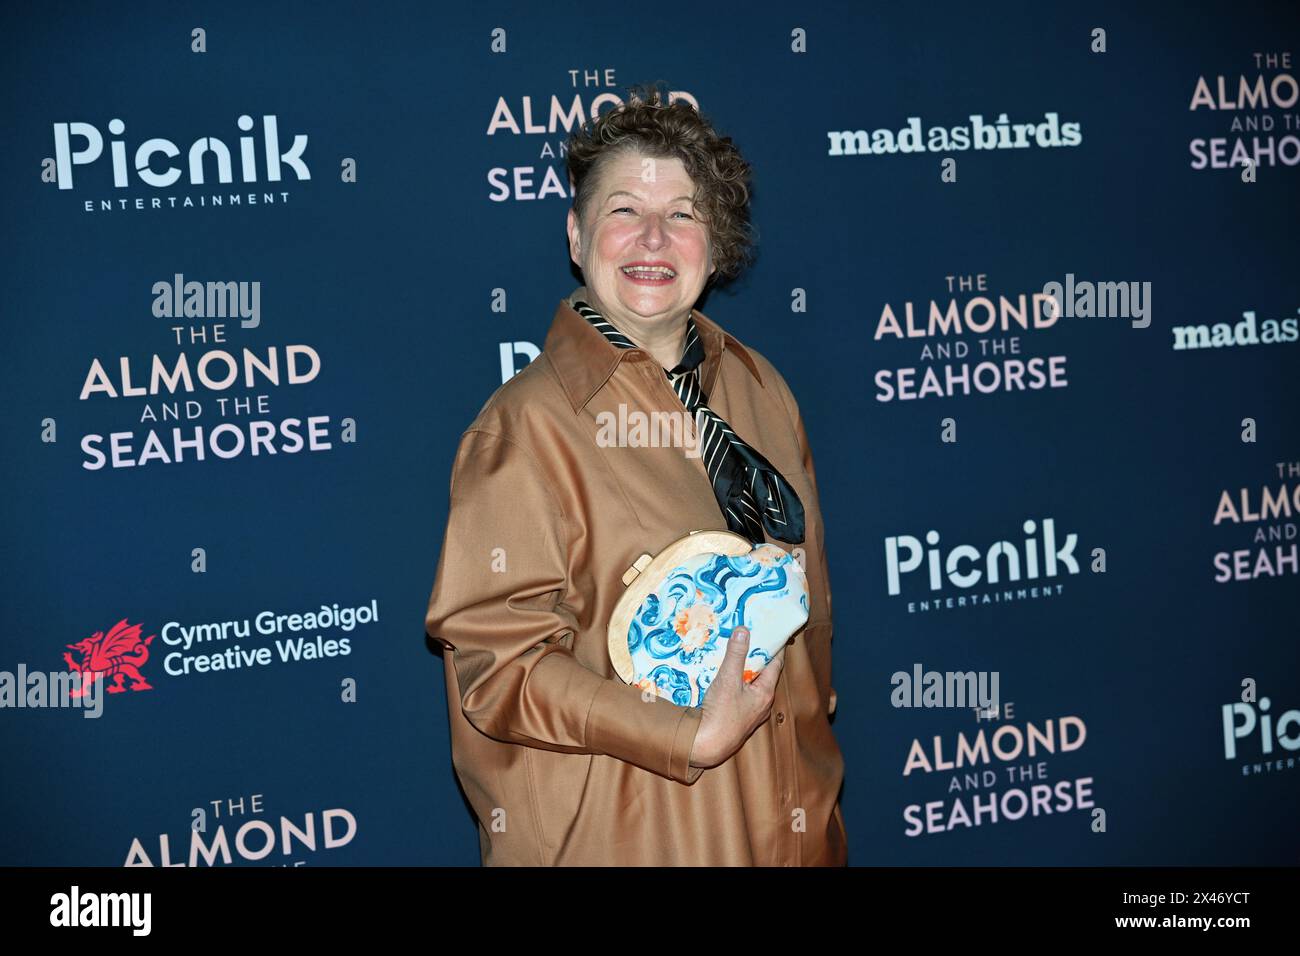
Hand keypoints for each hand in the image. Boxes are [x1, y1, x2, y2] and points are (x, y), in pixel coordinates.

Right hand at [688, 626, 786, 768]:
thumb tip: (743, 630)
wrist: (707, 745)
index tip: (771, 632)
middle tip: (748, 639)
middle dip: (757, 657)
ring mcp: (751, 713)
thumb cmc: (721, 714)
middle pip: (764, 674)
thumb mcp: (728, 679)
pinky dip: (736, 684)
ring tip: (734, 655)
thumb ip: (735, 654)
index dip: (774, 647)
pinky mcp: (738, 719)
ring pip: (751, 686)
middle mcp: (762, 704)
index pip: (776, 664)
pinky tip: (723, 679)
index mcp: (766, 693)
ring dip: (745, 671)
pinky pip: (741, 695)